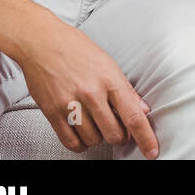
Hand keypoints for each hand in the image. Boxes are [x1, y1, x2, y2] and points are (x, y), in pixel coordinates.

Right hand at [14, 17, 158, 157]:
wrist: (42, 43)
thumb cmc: (77, 50)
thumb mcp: (109, 64)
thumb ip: (126, 90)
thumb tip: (143, 110)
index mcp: (110, 80)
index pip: (134, 117)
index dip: (146, 138)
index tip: (152, 151)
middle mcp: (92, 94)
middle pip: (115, 134)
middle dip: (121, 137)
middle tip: (118, 128)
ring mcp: (70, 105)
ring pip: (94, 140)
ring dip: (99, 138)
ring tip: (97, 124)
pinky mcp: (52, 113)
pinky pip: (71, 142)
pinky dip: (81, 144)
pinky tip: (83, 134)